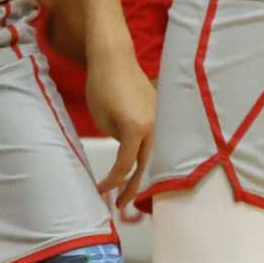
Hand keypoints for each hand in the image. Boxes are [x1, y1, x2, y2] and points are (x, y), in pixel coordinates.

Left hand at [84, 44, 154, 207]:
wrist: (115, 57)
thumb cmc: (102, 86)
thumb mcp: (102, 119)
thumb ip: (118, 140)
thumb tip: (128, 153)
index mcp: (136, 129)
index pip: (125, 166)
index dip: (112, 182)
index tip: (101, 190)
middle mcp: (155, 127)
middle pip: (147, 167)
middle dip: (134, 188)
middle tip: (121, 205)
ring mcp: (161, 120)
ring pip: (156, 157)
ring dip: (144, 175)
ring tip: (132, 192)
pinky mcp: (161, 114)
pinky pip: (158, 142)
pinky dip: (149, 157)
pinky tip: (142, 167)